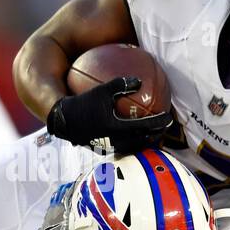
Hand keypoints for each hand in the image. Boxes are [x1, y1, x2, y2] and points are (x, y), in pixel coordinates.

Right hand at [46, 76, 173, 154]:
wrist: (62, 120)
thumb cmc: (81, 103)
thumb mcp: (101, 90)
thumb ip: (121, 84)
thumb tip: (139, 81)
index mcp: (118, 127)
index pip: (145, 126)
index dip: (159, 122)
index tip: (168, 118)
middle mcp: (115, 140)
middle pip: (142, 141)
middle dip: (155, 135)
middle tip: (164, 129)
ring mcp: (108, 146)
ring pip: (132, 146)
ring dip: (143, 141)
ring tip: (150, 135)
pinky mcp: (101, 148)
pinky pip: (122, 146)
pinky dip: (130, 142)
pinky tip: (130, 135)